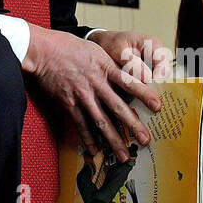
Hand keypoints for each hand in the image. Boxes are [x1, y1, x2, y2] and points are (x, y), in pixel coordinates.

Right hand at [24, 25, 160, 159]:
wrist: (45, 50)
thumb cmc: (72, 47)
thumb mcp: (98, 51)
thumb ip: (113, 66)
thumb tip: (131, 79)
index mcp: (106, 68)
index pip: (130, 82)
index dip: (145, 95)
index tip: (158, 107)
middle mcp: (96, 83)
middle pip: (118, 107)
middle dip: (133, 126)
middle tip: (145, 141)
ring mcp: (82, 96)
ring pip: (100, 121)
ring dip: (113, 140)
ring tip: (123, 155)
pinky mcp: (68, 104)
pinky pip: (80, 124)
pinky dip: (88, 139)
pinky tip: (96, 150)